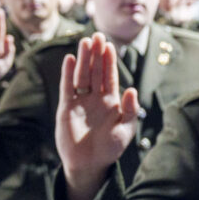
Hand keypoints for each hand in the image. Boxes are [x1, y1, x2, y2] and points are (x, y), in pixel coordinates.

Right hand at [55, 33, 139, 199]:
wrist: (89, 164)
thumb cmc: (110, 148)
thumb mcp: (125, 130)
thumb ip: (130, 110)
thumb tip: (132, 90)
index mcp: (111, 101)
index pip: (110, 76)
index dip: (109, 61)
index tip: (109, 45)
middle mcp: (95, 98)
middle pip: (95, 71)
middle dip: (96, 54)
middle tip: (97, 35)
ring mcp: (81, 101)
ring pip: (81, 75)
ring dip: (83, 59)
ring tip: (85, 42)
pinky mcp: (66, 108)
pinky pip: (67, 87)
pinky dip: (67, 74)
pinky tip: (69, 59)